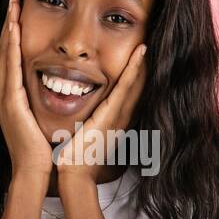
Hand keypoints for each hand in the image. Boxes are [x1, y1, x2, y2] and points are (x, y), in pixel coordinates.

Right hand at [0, 0, 51, 178]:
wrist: (36, 172)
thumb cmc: (45, 150)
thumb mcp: (44, 119)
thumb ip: (47, 103)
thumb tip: (63, 90)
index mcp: (12, 97)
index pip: (12, 58)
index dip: (14, 35)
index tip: (19, 13)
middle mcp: (3, 94)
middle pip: (4, 50)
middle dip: (8, 23)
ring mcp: (3, 97)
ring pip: (4, 53)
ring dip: (8, 27)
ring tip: (11, 4)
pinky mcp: (9, 102)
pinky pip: (10, 67)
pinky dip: (10, 45)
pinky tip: (14, 28)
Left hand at [53, 42, 146, 180]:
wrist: (73, 175)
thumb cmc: (73, 159)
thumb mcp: (81, 135)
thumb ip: (84, 123)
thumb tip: (79, 115)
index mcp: (114, 120)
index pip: (126, 92)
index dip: (134, 74)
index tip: (136, 57)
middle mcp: (121, 116)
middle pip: (136, 86)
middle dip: (142, 66)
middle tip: (146, 45)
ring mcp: (119, 115)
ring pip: (135, 82)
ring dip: (141, 62)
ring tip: (146, 43)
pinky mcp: (113, 114)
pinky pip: (126, 86)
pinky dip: (134, 68)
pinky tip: (141, 52)